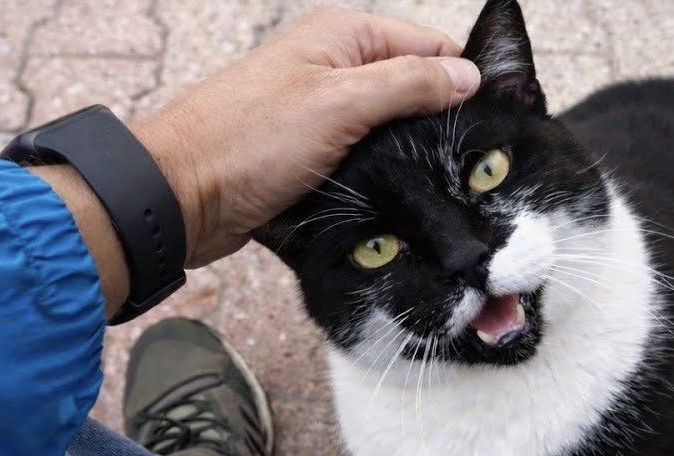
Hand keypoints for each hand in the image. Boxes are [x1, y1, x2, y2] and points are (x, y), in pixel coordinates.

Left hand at [132, 6, 481, 267]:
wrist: (179, 198)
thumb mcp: (338, 104)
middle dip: (440, 123)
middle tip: (470, 166)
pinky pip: (364, 162)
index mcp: (343, 36)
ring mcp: (323, 115)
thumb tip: (468, 75)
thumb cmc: (247, 141)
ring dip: (411, 158)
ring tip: (444, 189)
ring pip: (391, 131)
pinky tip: (403, 201)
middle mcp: (335, 68)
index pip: (429, 46)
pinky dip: (382, 178)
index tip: (494, 122)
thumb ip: (408, 84)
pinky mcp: (313, 158)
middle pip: (413, 89)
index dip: (462, 79)